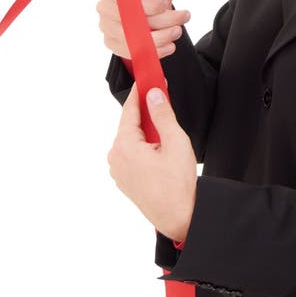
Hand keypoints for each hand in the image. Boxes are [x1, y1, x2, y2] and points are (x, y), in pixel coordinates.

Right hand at [96, 0, 190, 58]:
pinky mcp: (113, 44)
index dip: (147, 4)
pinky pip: (132, 52)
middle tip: (184, 17)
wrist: (153, 14)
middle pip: (132, 19)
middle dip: (162, 20)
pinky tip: (169, 46)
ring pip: (134, 37)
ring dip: (161, 37)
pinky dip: (153, 51)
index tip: (165, 3)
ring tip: (178, 30)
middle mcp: (105, 6)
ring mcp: (107, 27)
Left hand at [107, 83, 196, 241]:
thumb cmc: (178, 185)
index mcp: (125, 146)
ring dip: (146, 131)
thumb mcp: (175, 142)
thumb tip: (154, 95)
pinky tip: (160, 148)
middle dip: (146, 112)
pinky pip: (131, 153)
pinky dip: (143, 145)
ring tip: (167, 132)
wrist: (179, 218)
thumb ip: (163, 115)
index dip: (140, 91)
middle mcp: (115, 157)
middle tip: (162, 99)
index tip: (147, 78)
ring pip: (131, 138)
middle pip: (130, 123)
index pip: (129, 109)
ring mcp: (118, 170)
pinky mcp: (124, 178)